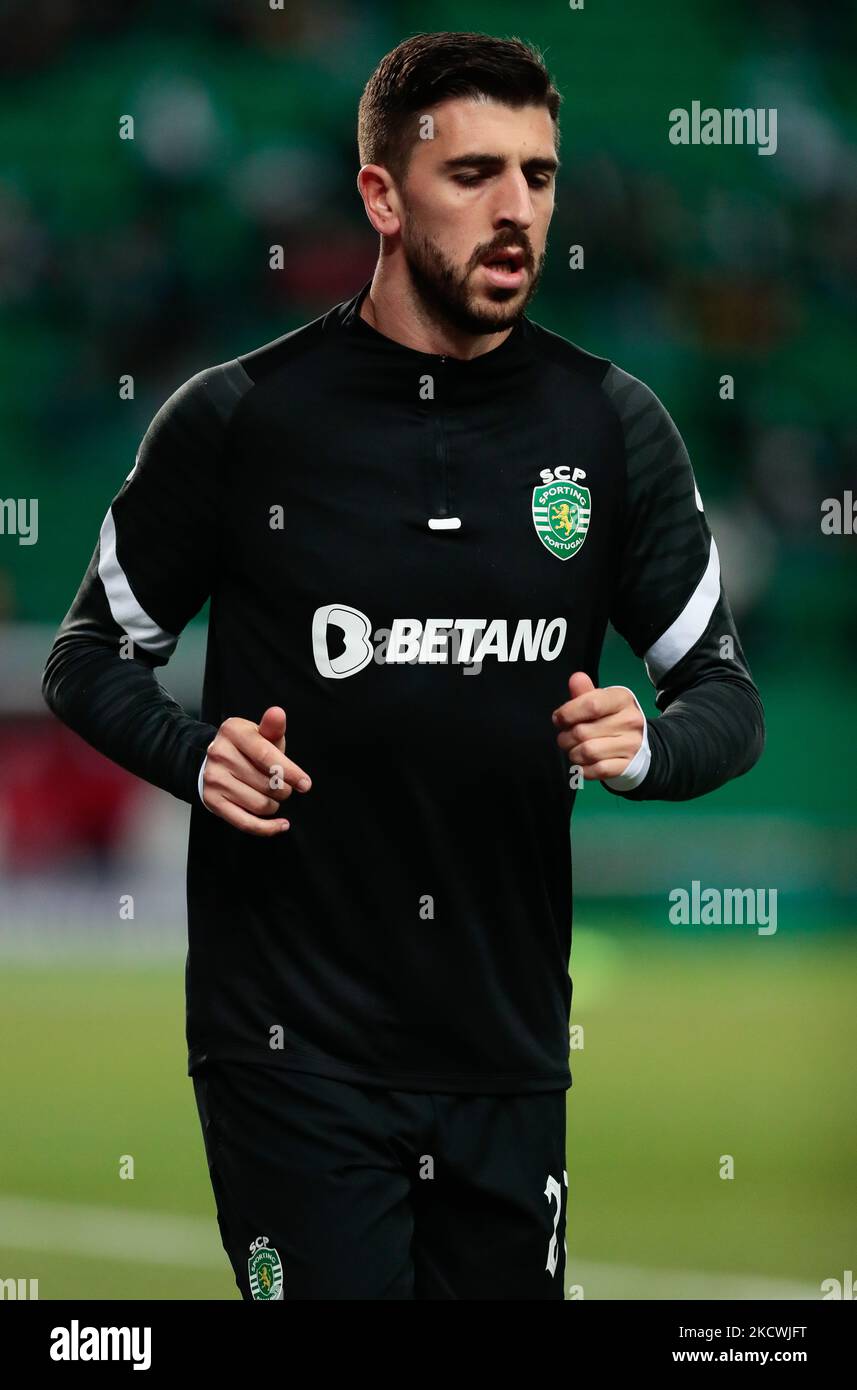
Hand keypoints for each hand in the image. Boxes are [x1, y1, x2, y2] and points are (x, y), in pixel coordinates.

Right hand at [201, 705, 310, 834]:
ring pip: (259, 805)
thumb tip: (278, 713)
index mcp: (233, 731)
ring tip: (273, 797)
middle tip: (283, 786)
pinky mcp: (212, 801)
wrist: (214, 761)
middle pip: (266, 783)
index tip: (305, 784)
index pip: (267, 755)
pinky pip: (246, 823)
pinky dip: (268, 828)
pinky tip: (281, 825)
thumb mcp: (260, 733)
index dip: (290, 772)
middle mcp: (219, 753)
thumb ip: (273, 727)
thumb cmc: (247, 748)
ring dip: (274, 805)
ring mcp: (213, 779)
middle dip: (283, 789)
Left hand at [551, 672, 644, 780]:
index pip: (591, 705)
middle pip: (583, 732)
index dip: (567, 713)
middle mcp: (630, 721)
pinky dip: (584, 769)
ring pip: (588, 752)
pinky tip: (584, 763)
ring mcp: (631, 744)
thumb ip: (585, 693)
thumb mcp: (601, 701)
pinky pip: (597, 770)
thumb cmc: (612, 719)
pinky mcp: (627, 765)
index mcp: (622, 699)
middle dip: (565, 737)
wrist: (637, 743)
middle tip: (565, 738)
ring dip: (573, 754)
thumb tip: (576, 679)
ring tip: (574, 750)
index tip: (559, 719)